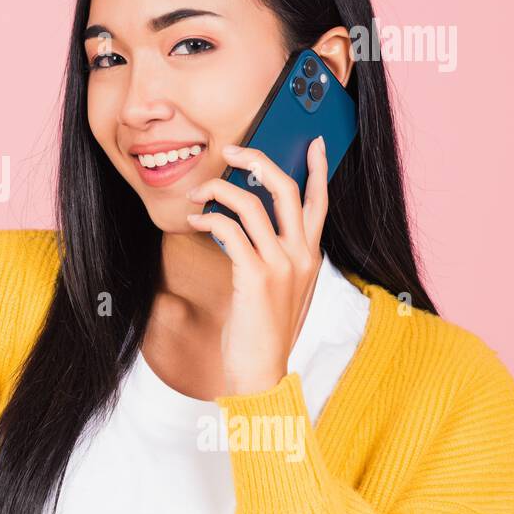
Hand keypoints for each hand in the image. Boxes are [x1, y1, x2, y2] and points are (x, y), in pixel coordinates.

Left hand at [183, 137, 329, 395]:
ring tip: (198, 193)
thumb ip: (277, 256)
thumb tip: (252, 223)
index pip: (319, 202)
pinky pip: (229, 230)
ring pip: (252, 204)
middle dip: (257, 160)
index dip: (317, 168)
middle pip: (286, 189)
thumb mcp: (282, 288)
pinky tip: (194, 221)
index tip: (312, 141)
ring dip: (219, 190)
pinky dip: (208, 218)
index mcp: (311, 256)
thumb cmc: (264, 329)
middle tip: (230, 151)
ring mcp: (281, 265)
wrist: (261, 372)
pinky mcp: (256, 276)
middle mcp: (302, 255)